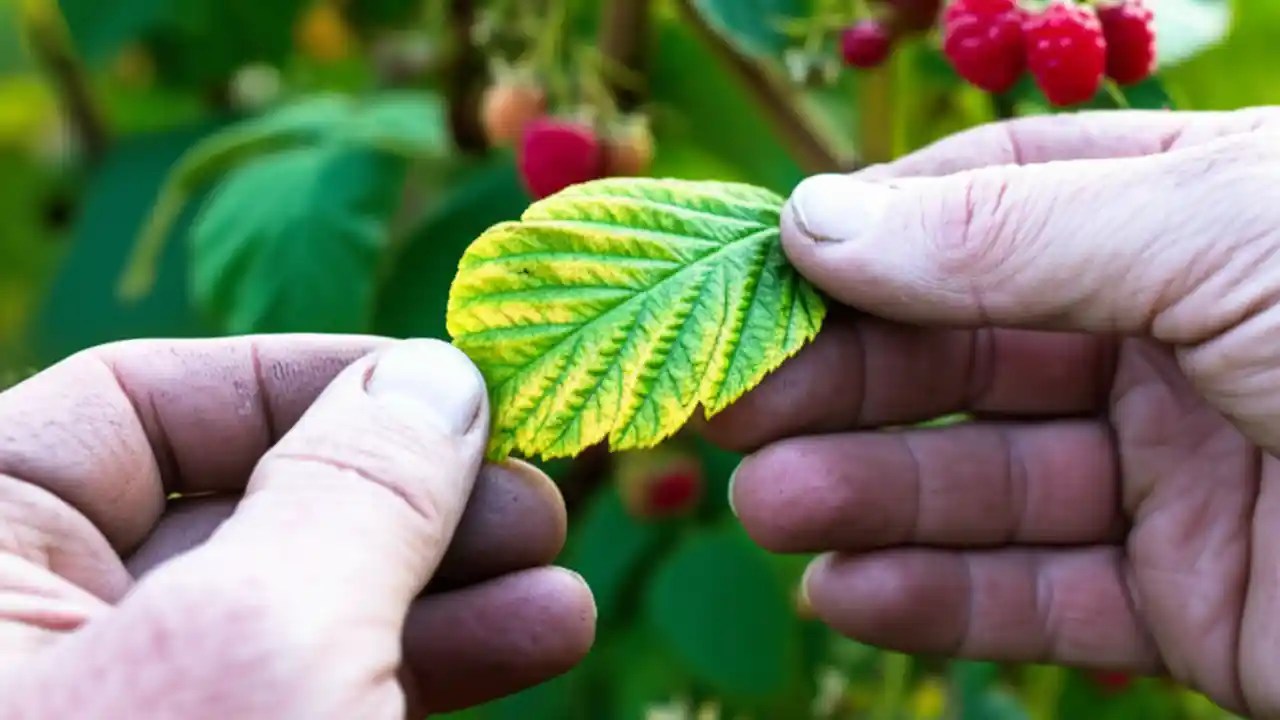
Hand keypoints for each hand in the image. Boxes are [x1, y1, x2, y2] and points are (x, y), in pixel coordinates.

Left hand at [0, 336, 594, 718]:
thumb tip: (436, 376)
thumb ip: (354, 488)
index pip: (124, 408)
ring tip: (561, 585)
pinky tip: (536, 635)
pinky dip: (430, 662)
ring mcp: (132, 715)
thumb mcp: (265, 638)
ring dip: (449, 587)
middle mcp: (36, 641)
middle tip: (535, 491)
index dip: (301, 379)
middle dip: (408, 496)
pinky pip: (321, 693)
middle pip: (238, 510)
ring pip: (300, 612)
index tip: (449, 386)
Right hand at [704, 108, 1279, 716]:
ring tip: (769, 511)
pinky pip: (1047, 597)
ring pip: (989, 481)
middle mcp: (1177, 336)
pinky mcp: (1198, 603)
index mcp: (1190, 214)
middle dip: (845, 384)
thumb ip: (1010, 231)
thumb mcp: (1219, 235)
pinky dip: (942, 600)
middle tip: (728, 414)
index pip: (983, 211)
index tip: (755, 282)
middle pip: (967, 355)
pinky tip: (845, 591)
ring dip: (870, 498)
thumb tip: (814, 220)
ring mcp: (1183, 472)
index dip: (863, 244)